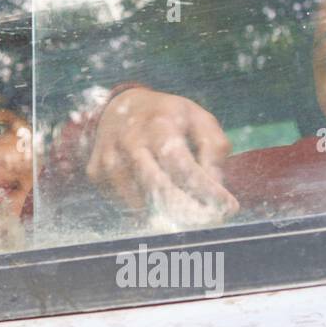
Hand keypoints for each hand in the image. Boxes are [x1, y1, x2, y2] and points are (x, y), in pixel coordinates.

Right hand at [87, 87, 239, 227]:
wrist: (118, 106)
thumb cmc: (167, 117)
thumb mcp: (198, 120)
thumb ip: (214, 150)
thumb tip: (217, 186)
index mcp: (158, 125)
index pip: (182, 166)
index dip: (206, 191)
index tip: (229, 207)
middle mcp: (128, 142)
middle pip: (158, 189)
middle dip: (188, 211)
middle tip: (210, 219)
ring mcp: (108, 160)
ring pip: (140, 204)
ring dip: (169, 214)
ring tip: (187, 207)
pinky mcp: (96, 174)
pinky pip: (125, 205)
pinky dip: (146, 209)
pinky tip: (157, 196)